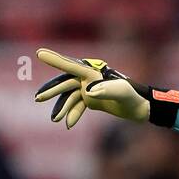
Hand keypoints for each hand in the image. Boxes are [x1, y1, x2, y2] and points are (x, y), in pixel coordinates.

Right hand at [34, 49, 171, 127]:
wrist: (140, 107)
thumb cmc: (132, 96)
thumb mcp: (121, 93)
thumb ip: (106, 90)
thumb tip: (88, 92)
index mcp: (92, 73)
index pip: (71, 66)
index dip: (55, 60)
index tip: (39, 53)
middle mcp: (88, 79)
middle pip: (65, 83)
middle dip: (52, 91)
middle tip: (38, 98)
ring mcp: (89, 89)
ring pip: (70, 96)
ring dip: (62, 107)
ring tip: (54, 119)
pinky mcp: (92, 100)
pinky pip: (78, 106)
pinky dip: (73, 114)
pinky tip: (69, 125)